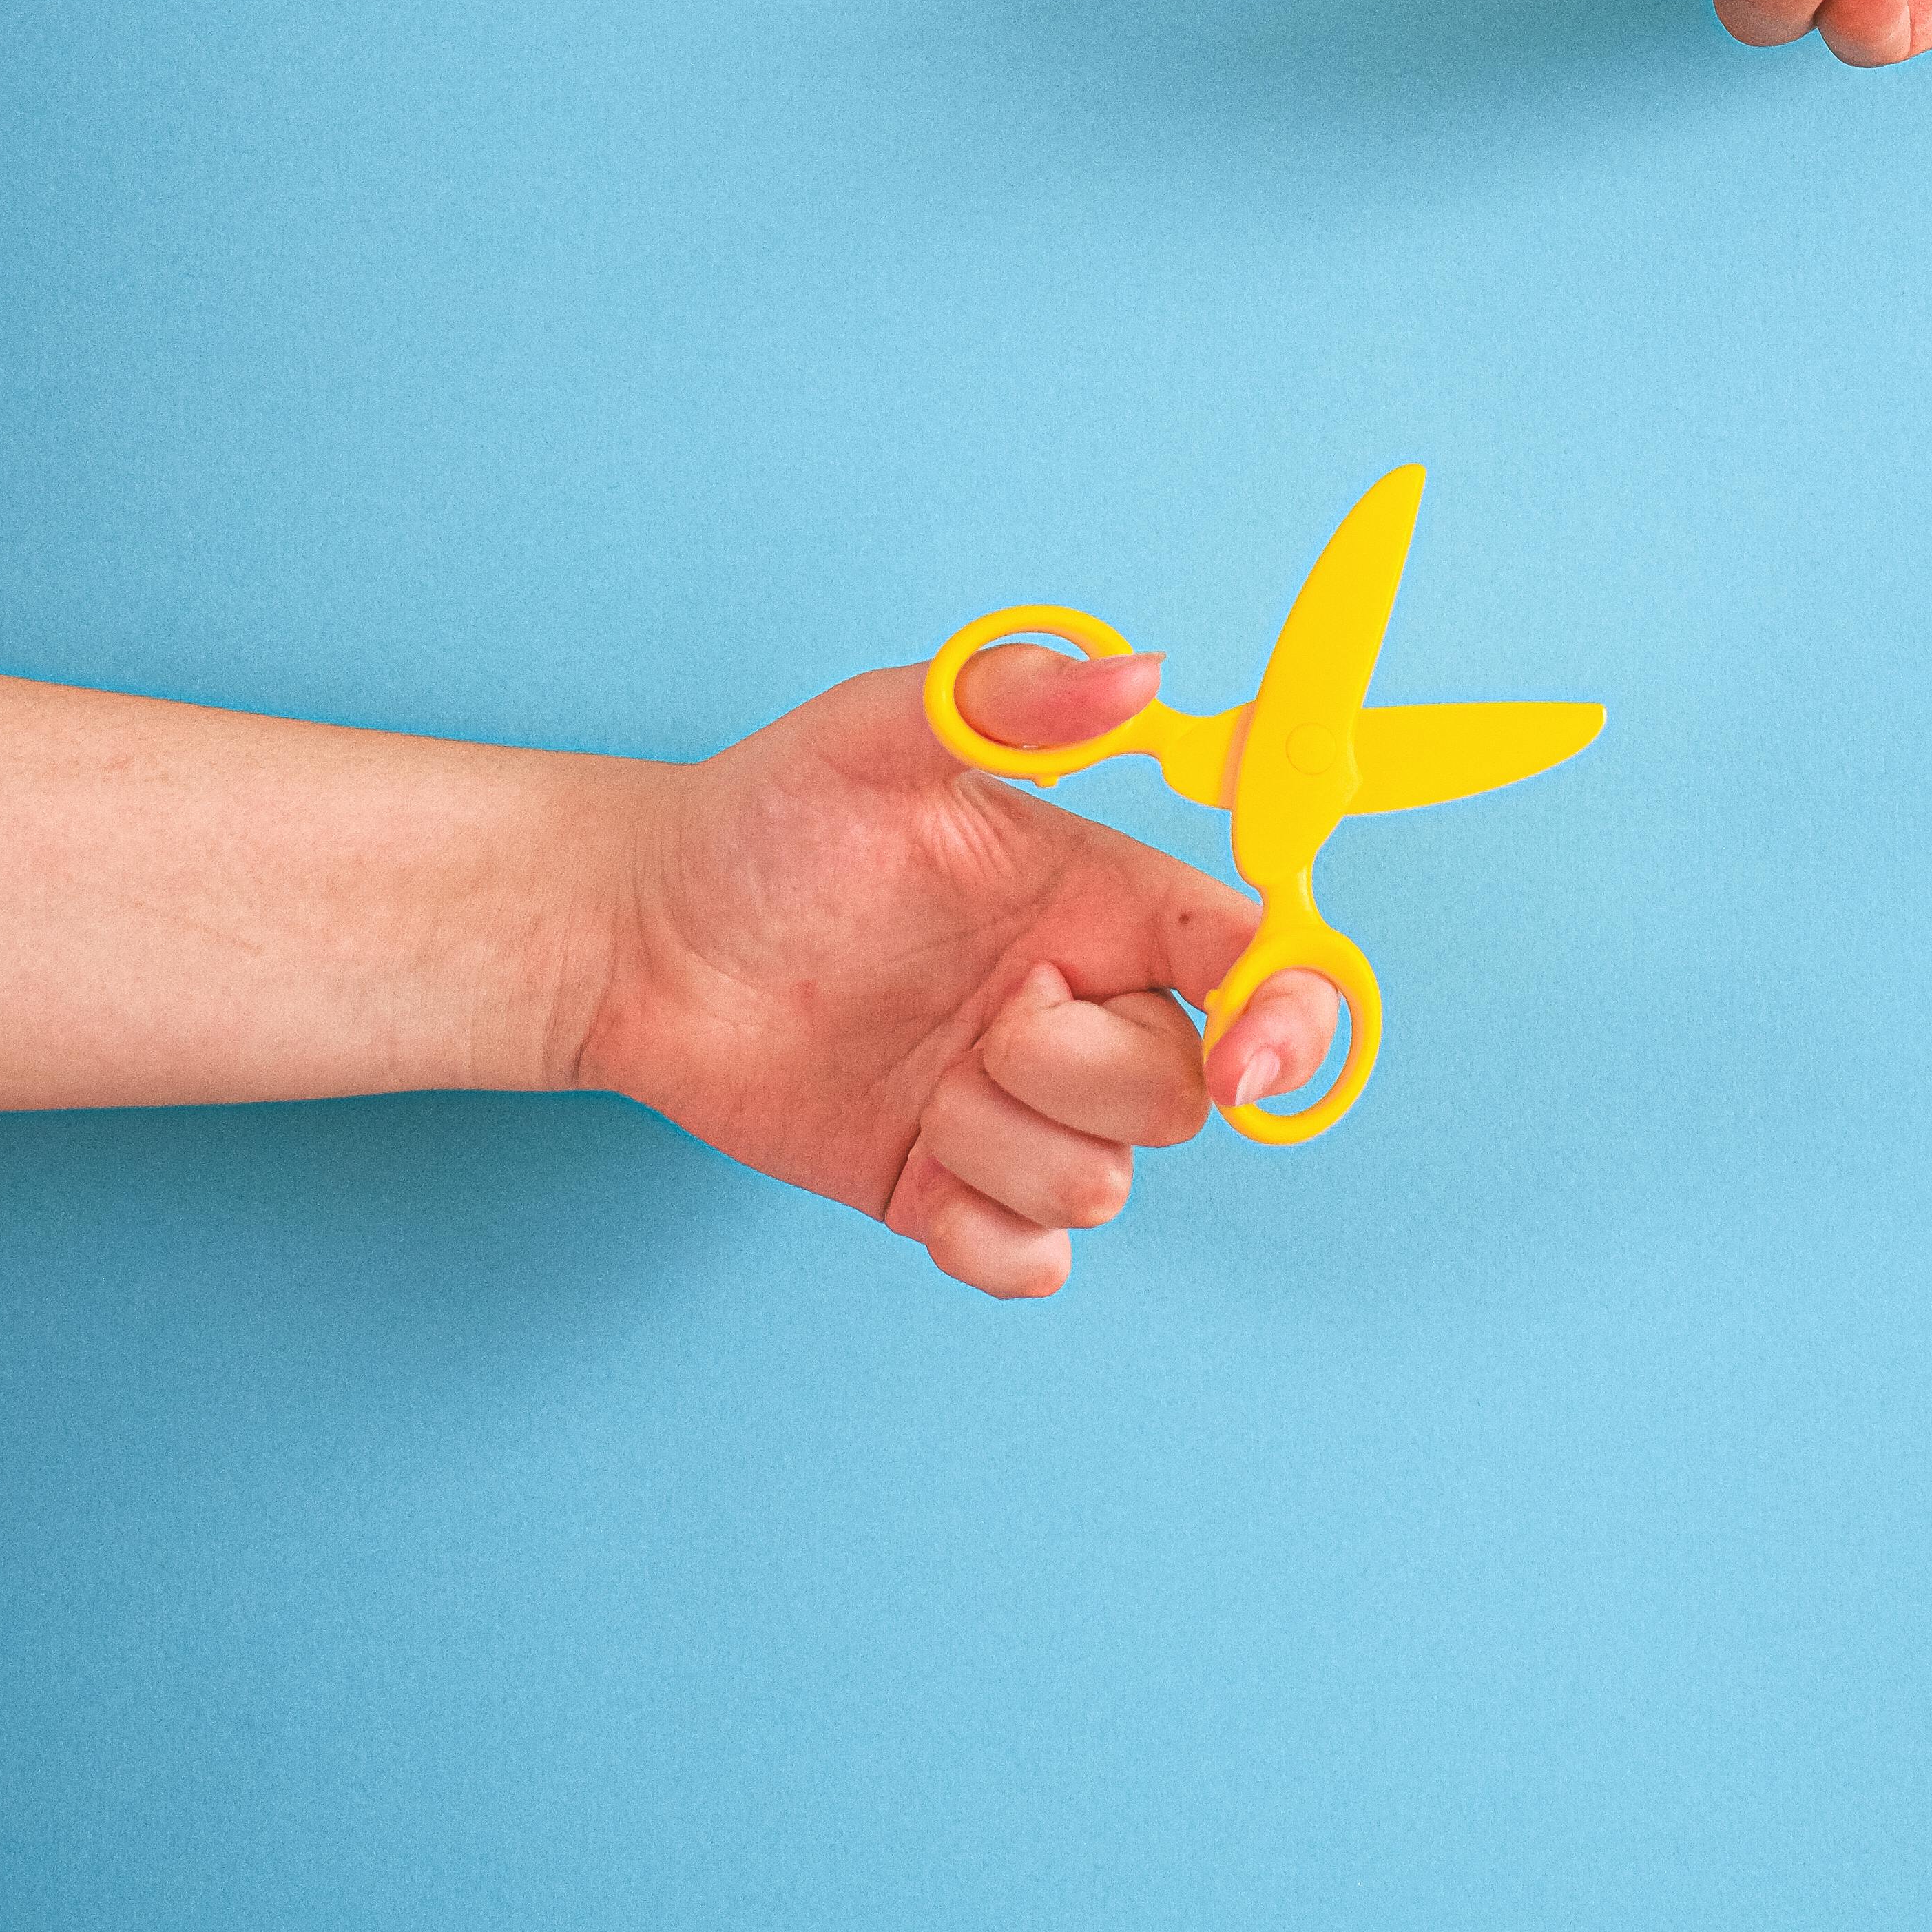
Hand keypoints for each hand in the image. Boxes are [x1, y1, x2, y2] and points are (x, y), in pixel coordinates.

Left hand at [576, 647, 1340, 1299]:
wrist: (640, 937)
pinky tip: (916, 1168)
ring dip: (1006, 1147)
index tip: (1246, 1064)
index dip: (1290, 1016)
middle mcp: (1076, 1003)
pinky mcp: (950, 1189)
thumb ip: (1010, 695)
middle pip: (1183, 1093)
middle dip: (1086, 1078)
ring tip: (918, 1080)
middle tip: (982, 1027)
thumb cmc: (763, 818)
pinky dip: (984, 1235)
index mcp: (1096, 897)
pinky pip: (1033, 1259)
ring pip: (1104, 1183)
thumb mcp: (878, 730)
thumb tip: (1142, 673)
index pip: (1255, 958)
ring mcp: (1014, 1105)